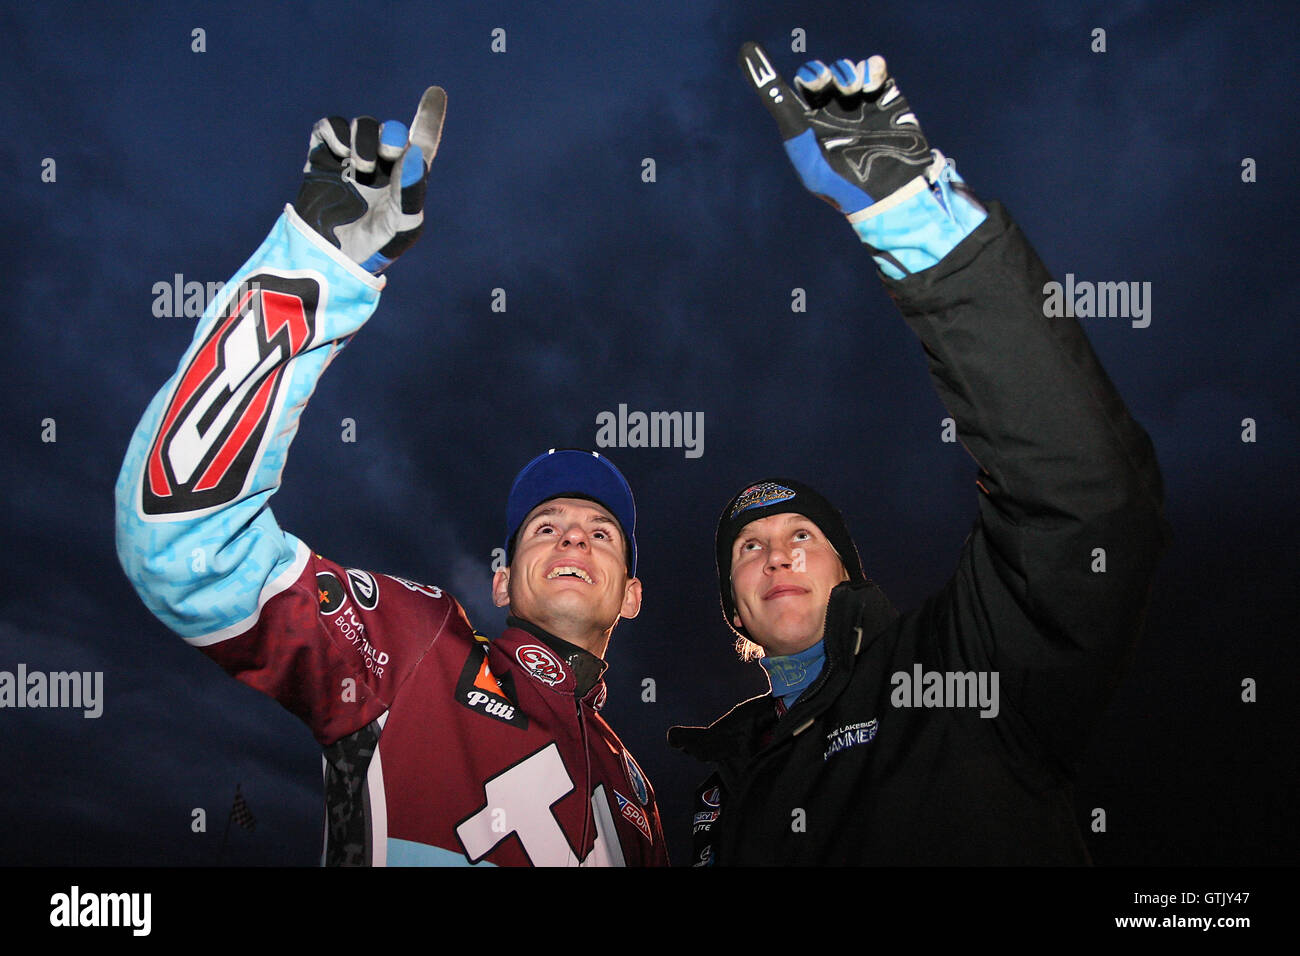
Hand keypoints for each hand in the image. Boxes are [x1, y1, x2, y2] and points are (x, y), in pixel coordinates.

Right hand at [292, 86, 446, 273]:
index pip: (422, 141)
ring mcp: (351, 159)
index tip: (436, 92)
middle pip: (392, 130)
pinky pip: (330, 127)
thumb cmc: (376, 248)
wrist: (330, 258)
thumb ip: (413, 189)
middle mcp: (382, 165)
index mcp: (408, 178)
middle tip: (388, 154)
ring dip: (365, 140)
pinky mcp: (323, 157)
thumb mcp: (404, 224)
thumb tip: (417, 154)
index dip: (429, 116)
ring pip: (363, 126)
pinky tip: (341, 154)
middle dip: (391, 134)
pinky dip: (336, 133)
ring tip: (361, 169)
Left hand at [738, 43, 931, 216]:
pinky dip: (872, 69)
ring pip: (846, 69)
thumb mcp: (805, 151)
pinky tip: (871, 86)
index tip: (788, 70)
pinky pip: (874, 68)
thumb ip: (782, 110)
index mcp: (807, 125)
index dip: (784, 74)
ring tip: (853, 90)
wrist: (888, 195)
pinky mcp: (884, 97)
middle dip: (820, 74)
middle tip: (824, 83)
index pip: (790, 92)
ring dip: (846, 72)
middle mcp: (830, 111)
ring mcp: (857, 102)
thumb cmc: (840, 182)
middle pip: (819, 75)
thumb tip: (755, 72)